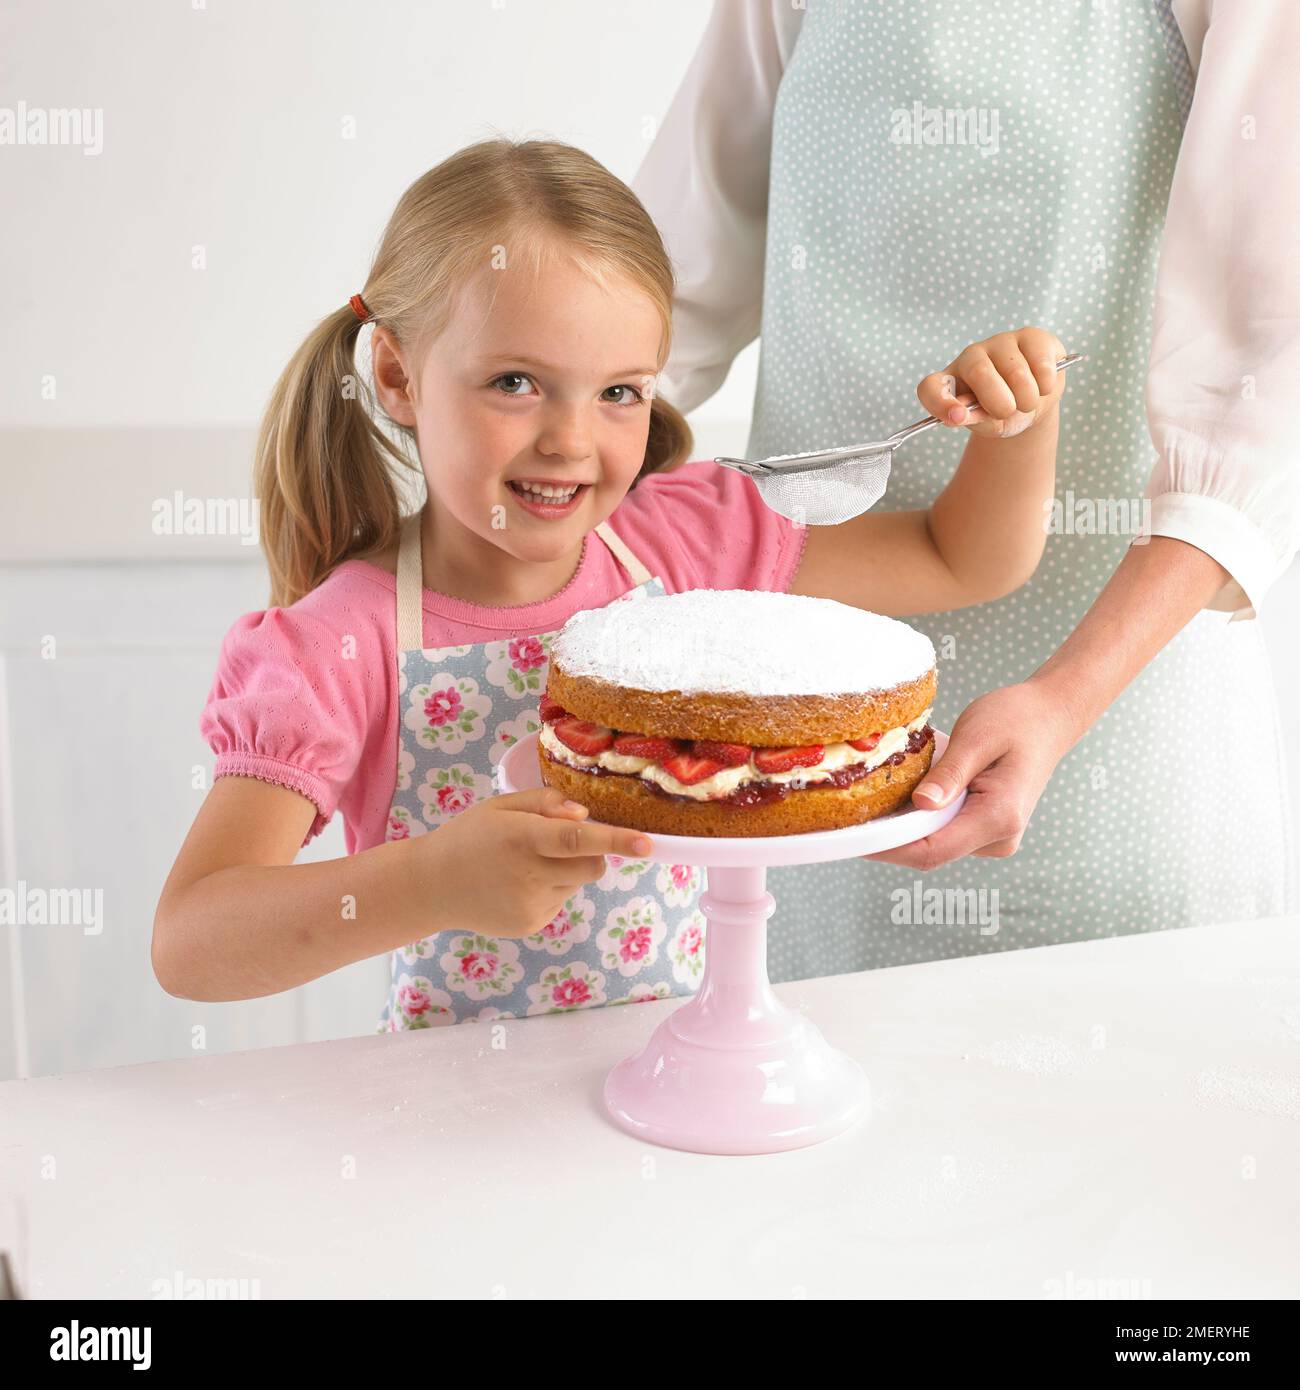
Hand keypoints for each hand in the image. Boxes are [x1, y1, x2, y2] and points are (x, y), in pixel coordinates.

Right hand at [414, 786, 652, 938]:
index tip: (646, 844)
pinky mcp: (531, 924)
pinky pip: (561, 900)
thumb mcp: (502, 806)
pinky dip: (550, 889)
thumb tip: (585, 814)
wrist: (431, 886)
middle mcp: (528, 875)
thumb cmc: (470, 836)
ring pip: (577, 883)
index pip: (577, 840)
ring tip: (526, 866)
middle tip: (558, 844)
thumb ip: (546, 803)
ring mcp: (531, 906)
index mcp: (521, 838)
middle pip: (592, 866)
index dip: (615, 841)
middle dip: (592, 853)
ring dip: (565, 871)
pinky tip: (517, 885)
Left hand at [862, 680, 1080, 868]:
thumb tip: (919, 805)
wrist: (1048, 717)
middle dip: (889, 838)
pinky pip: (943, 832)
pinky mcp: (985, 829)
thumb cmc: (1016, 719)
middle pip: (929, 852)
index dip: (888, 848)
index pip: (931, 850)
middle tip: (848, 816)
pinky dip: (919, 818)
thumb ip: (949, 774)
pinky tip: (900, 795)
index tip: (852, 836)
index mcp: (999, 818)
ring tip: (871, 799)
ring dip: (903, 826)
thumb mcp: (977, 737)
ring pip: (933, 844)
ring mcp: (993, 837)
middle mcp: (998, 837)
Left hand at [917, 326, 1066, 439]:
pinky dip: (1045, 384)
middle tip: (1008, 412)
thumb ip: (973, 419)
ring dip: (1027, 398)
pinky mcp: (1031, 337)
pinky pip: (1040, 362)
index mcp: (950, 382)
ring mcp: (1000, 342)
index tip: (956, 418)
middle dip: (1000, 402)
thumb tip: (958, 414)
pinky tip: (1043, 386)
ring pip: (1015, 371)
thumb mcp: (987, 425)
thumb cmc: (1003, 414)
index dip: (940, 402)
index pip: (931, 387)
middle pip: (979, 371)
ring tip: (1028, 403)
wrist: (1033, 403)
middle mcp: (971, 356)